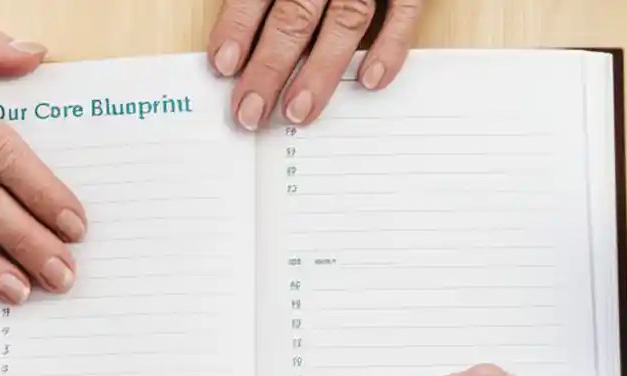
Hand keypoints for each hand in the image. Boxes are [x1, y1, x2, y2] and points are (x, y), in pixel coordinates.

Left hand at [207, 0, 424, 129]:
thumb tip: (237, 33)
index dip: (239, 28)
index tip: (223, 66)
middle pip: (295, 17)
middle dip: (270, 67)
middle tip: (252, 112)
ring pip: (344, 22)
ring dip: (320, 71)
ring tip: (298, 111)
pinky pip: (402, 12)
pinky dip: (390, 47)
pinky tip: (371, 80)